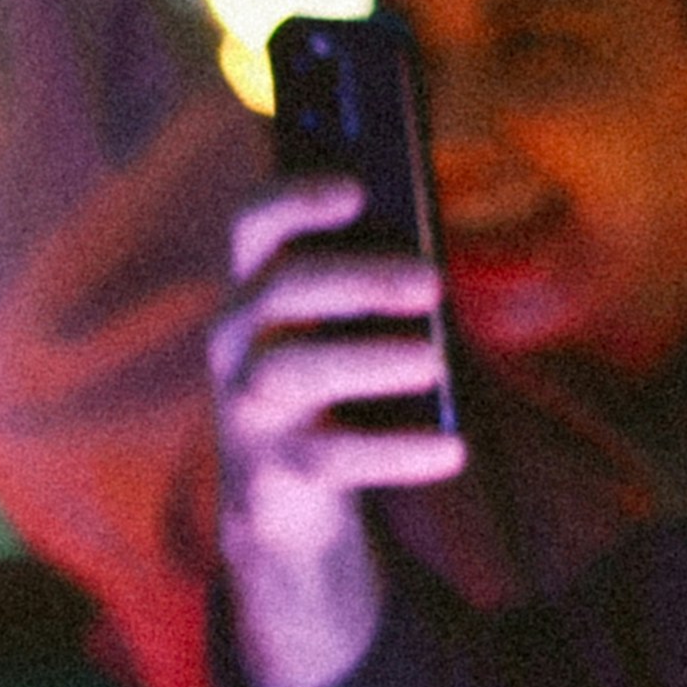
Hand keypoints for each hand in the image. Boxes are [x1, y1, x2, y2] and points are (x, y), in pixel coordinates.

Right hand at [207, 172, 465, 686]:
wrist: (282, 497)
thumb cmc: (330, 385)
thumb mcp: (339, 328)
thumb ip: (369, 287)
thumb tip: (429, 269)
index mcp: (253, 288)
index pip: (252, 226)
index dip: (296, 200)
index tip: (356, 189)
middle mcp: (235, 339)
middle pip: (284, 289)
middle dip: (359, 279)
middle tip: (433, 282)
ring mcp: (245, 405)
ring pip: (294, 370)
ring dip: (367, 358)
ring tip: (433, 359)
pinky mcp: (269, 470)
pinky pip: (330, 457)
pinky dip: (395, 452)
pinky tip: (451, 449)